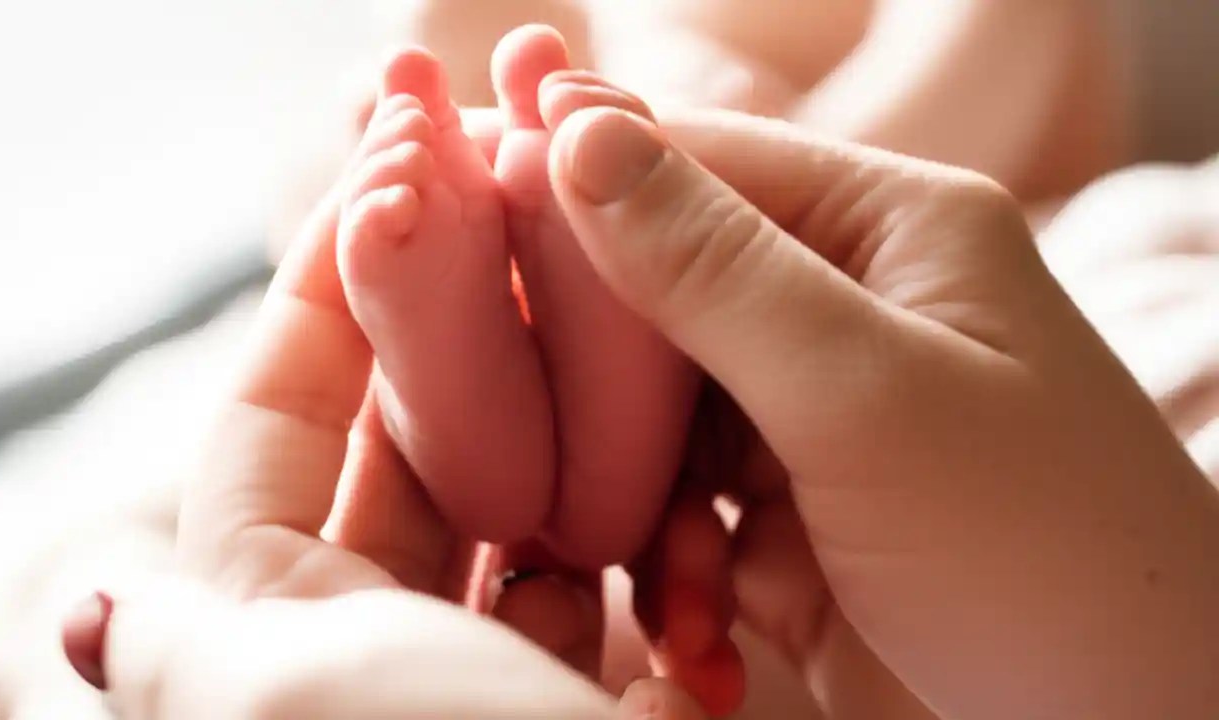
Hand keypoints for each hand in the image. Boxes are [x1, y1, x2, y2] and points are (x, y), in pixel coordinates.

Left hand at [49, 112, 694, 717]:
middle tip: (519, 214)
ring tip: (611, 329)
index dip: (326, 296)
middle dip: (460, 334)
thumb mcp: (277, 697)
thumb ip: (187, 631)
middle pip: (413, 447)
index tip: (394, 177)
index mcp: (282, 639)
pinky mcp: (606, 706)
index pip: (282, 426)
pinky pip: (618, 578)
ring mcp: (498, 675)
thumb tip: (92, 610)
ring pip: (526, 500)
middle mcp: (380, 655)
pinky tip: (669, 471)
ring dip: (570, 420)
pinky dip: (644, 523)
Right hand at [541, 106, 1218, 717]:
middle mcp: (844, 306)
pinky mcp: (792, 511)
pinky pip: (678, 509)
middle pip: (658, 298)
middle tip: (558, 453)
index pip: (697, 168)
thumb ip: (714, 269)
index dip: (580, 197)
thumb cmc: (1045, 553)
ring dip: (638, 504)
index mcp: (887, 228)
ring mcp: (813, 413)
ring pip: (651, 416)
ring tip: (681, 585)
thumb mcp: (869, 394)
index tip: (476, 245)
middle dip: (605, 391)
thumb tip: (576, 135)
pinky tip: (703, 632)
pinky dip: (673, 573)